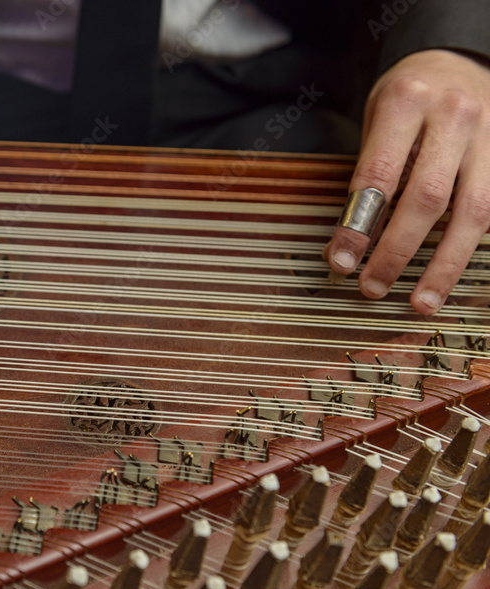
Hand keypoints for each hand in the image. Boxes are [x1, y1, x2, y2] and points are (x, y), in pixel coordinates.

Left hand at [325, 49, 489, 313]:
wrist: (460, 60)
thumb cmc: (409, 97)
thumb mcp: (377, 118)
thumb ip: (368, 174)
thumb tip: (347, 244)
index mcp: (407, 102)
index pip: (378, 175)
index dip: (358, 226)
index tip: (341, 262)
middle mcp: (454, 115)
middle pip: (427, 198)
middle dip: (397, 251)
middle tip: (371, 287)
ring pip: (473, 212)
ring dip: (444, 265)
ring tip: (420, 302)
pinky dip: (470, 248)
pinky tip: (449, 277)